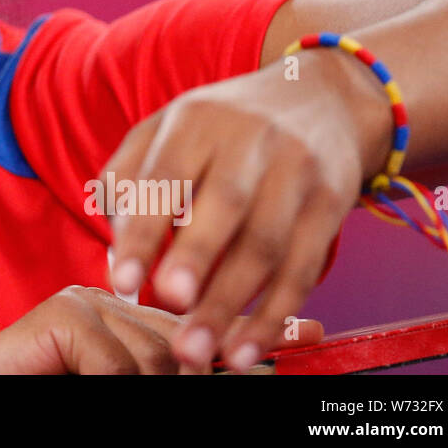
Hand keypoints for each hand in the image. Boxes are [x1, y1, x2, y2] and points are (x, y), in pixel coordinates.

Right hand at [0, 285, 322, 372]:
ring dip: (139, 390)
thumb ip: (175, 376)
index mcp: (132, 324)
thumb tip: (237, 365)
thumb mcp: (129, 391)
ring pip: (154, 359)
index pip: (198, 323)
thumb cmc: (54, 395)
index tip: (308, 333)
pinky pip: (116, 363)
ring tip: (93, 383)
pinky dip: (105, 386)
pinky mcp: (61, 312)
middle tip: (238, 368)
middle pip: (183, 345)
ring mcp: (86, 301)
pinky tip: (78, 384)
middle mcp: (114, 304)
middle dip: (203, 372)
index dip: (256, 326)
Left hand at [102, 47, 391, 371]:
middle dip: (196, 258)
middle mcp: (250, 140)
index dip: (142, 231)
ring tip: (199, 350)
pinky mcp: (332, 203)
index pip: (164, 176)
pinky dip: (274, 315)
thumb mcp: (166, 128)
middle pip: (224, 203)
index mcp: (196, 119)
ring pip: (266, 244)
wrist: (322, 98)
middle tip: (168, 303)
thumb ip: (128, 182)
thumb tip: (115, 255)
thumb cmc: (222, 126)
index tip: (121, 282)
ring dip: (232, 303)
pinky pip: (303, 267)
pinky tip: (246, 348)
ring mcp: (297, 170)